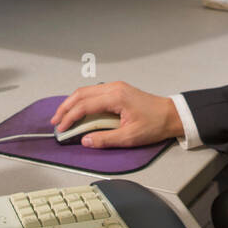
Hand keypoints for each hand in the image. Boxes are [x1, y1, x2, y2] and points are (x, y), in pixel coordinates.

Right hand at [51, 80, 182, 146]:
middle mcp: (114, 88)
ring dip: (72, 103)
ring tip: (63, 117)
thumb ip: (105, 139)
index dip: (69, 117)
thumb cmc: (155, 124)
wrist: (171, 115)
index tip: (61, 129)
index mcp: (116, 97)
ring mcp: (116, 87)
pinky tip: (78, 111)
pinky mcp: (118, 90)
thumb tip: (85, 140)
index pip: (84, 105)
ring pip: (86, 91)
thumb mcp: (130, 137)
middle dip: (65, 107)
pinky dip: (82, 101)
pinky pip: (94, 93)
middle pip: (81, 94)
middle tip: (56, 121)